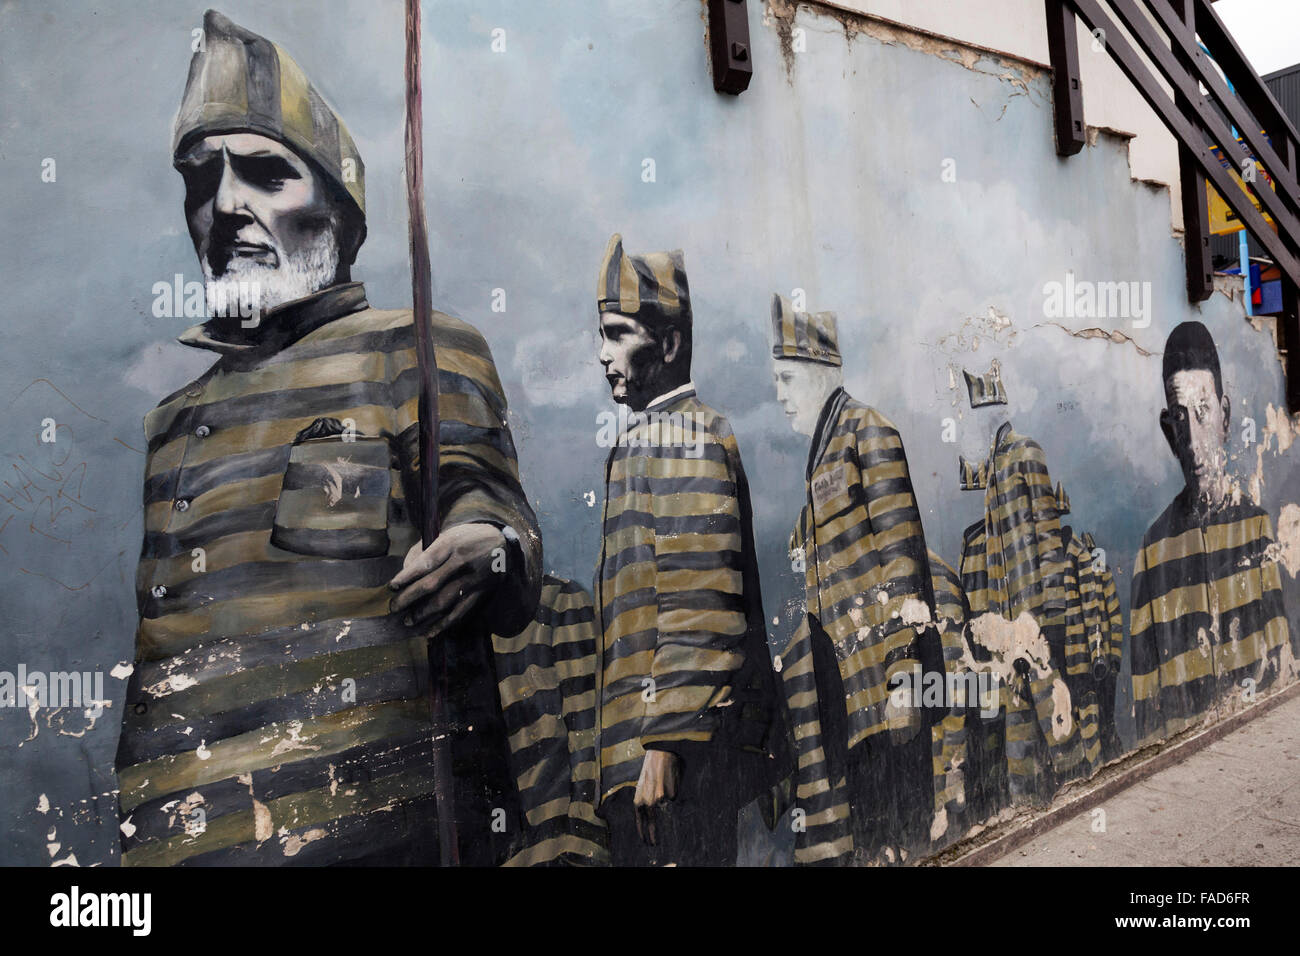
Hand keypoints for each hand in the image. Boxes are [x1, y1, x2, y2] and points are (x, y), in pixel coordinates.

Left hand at [388, 523, 506, 632]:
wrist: (501, 542)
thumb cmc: (466, 538)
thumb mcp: (446, 535)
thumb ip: (423, 551)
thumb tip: (404, 573)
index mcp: (451, 544)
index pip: (425, 563)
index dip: (407, 577)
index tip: (392, 587)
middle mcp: (462, 562)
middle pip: (432, 584)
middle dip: (409, 598)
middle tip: (394, 607)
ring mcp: (473, 579)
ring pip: (445, 601)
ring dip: (423, 614)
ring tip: (408, 621)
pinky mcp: (481, 592)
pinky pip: (460, 612)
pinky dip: (444, 624)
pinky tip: (430, 632)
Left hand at [633, 749, 680, 845]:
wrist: (659, 753)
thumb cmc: (651, 769)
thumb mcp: (643, 786)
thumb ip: (645, 800)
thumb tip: (653, 812)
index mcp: (638, 799)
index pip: (639, 821)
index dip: (642, 833)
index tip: (646, 842)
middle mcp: (646, 802)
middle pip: (652, 822)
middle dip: (653, 835)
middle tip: (654, 844)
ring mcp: (658, 799)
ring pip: (666, 805)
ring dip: (666, 798)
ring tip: (663, 783)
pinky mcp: (669, 795)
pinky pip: (673, 798)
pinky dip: (673, 791)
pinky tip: (669, 780)